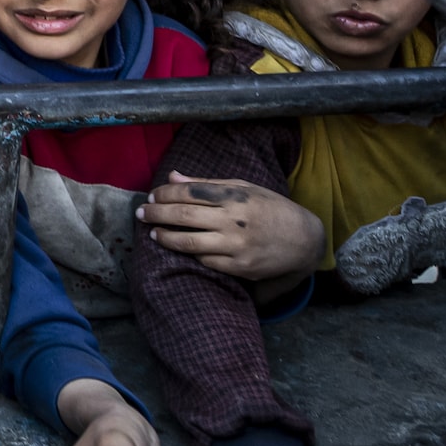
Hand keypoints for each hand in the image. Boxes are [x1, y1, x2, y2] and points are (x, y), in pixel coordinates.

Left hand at [138, 173, 326, 280]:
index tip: (152, 195)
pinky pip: (204, 261)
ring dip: (164, 237)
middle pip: (183, 215)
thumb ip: (206, 184)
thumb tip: (172, 177)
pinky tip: (181, 248)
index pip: (189, 192)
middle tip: (141, 213)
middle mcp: (234, 220)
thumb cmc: (271, 209)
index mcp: (236, 196)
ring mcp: (236, 246)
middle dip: (156, 214)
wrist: (304, 241)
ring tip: (153, 234)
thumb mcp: (244, 188)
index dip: (165, 194)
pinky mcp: (239, 268)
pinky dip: (189, 253)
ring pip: (188, 242)